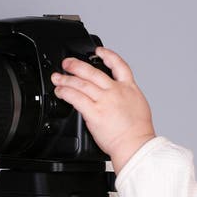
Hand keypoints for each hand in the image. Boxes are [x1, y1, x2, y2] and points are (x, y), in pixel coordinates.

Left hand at [51, 47, 155, 172]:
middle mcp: (115, 91)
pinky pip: (76, 98)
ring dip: (66, 79)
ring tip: (57, 78)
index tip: (99, 51)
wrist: (136, 144)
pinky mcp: (94, 112)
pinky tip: (60, 92)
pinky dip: (65, 93)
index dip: (108, 55)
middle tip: (67, 63)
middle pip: (93, 72)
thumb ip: (126, 97)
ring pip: (81, 83)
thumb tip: (117, 97)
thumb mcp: (139, 106)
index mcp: (129, 88)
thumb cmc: (138, 132)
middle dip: (77, 65)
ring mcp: (104, 101)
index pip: (119, 65)